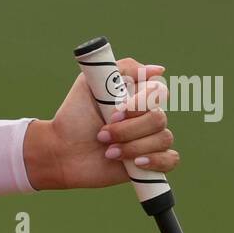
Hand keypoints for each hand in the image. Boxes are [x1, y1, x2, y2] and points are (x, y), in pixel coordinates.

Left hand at [23, 58, 180, 190]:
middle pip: (159, 118)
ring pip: (163, 139)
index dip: (140, 103)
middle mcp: (146, 117)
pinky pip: (171, 159)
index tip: (115, 111)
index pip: (159, 92)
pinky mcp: (150, 163)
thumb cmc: (74, 117)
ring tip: (108, 151)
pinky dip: (156, 160)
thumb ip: (123, 69)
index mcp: (136, 97)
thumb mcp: (90, 84)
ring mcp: (149, 140)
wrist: (62, 151)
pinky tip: (136, 163)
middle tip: (102, 134)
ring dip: (133, 146)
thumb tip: (158, 70)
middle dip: (128, 129)